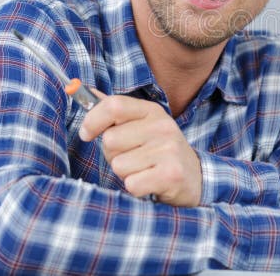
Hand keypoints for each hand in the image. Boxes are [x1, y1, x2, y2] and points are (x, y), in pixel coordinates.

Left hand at [79, 90, 201, 206]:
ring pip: (118, 165)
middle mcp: (162, 126)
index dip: (92, 120)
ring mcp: (169, 149)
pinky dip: (136, 188)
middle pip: (110, 139)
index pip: (113, 105)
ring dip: (125, 173)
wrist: (195, 177)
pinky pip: (131, 183)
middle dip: (113, 154)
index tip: (86, 134)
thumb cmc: (159, 151)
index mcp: (152, 111)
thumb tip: (85, 92)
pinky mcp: (171, 174)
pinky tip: (150, 183)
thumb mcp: (142, 126)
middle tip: (133, 157)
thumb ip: (115, 111)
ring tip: (144, 170)